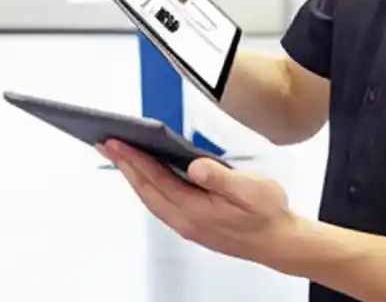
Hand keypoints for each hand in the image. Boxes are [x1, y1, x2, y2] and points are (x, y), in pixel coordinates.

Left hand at [98, 140, 299, 265]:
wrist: (279, 243)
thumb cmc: (268, 214)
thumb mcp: (252, 189)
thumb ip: (220, 178)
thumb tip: (195, 166)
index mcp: (196, 210)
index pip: (156, 179)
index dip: (134, 159)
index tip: (116, 142)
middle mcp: (185, 220)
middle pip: (146, 190)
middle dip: (124, 165)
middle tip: (105, 143)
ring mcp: (186, 225)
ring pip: (150, 198)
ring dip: (132, 176)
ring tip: (119, 155)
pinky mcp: (191, 225)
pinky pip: (160, 203)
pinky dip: (147, 186)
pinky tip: (146, 175)